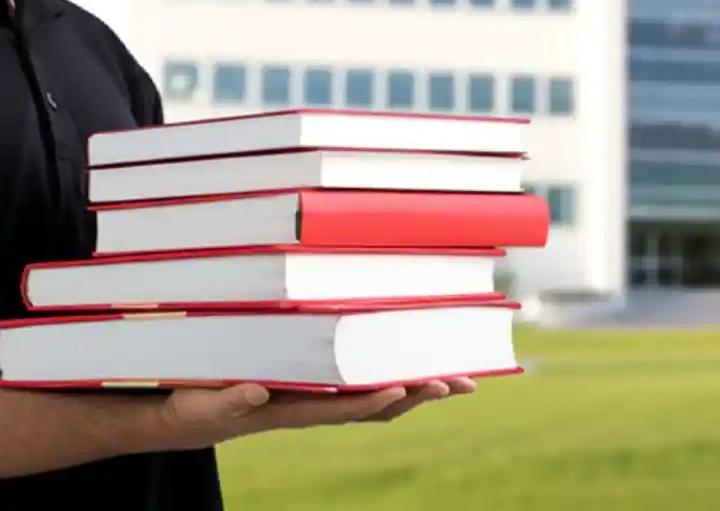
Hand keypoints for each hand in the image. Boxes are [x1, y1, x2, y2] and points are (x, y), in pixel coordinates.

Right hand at [151, 378, 476, 450]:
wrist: (192, 417)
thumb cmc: (197, 407)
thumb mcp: (206, 403)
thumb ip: (230, 399)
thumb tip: (255, 391)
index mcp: (294, 409)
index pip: (344, 407)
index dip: (374, 400)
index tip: (403, 389)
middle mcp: (318, 406)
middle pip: (378, 405)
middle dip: (418, 394)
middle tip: (458, 384)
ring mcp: (323, 399)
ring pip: (381, 397)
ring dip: (420, 388)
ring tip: (460, 380)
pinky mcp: (322, 389)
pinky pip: (369, 386)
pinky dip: (399, 377)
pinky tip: (422, 369)